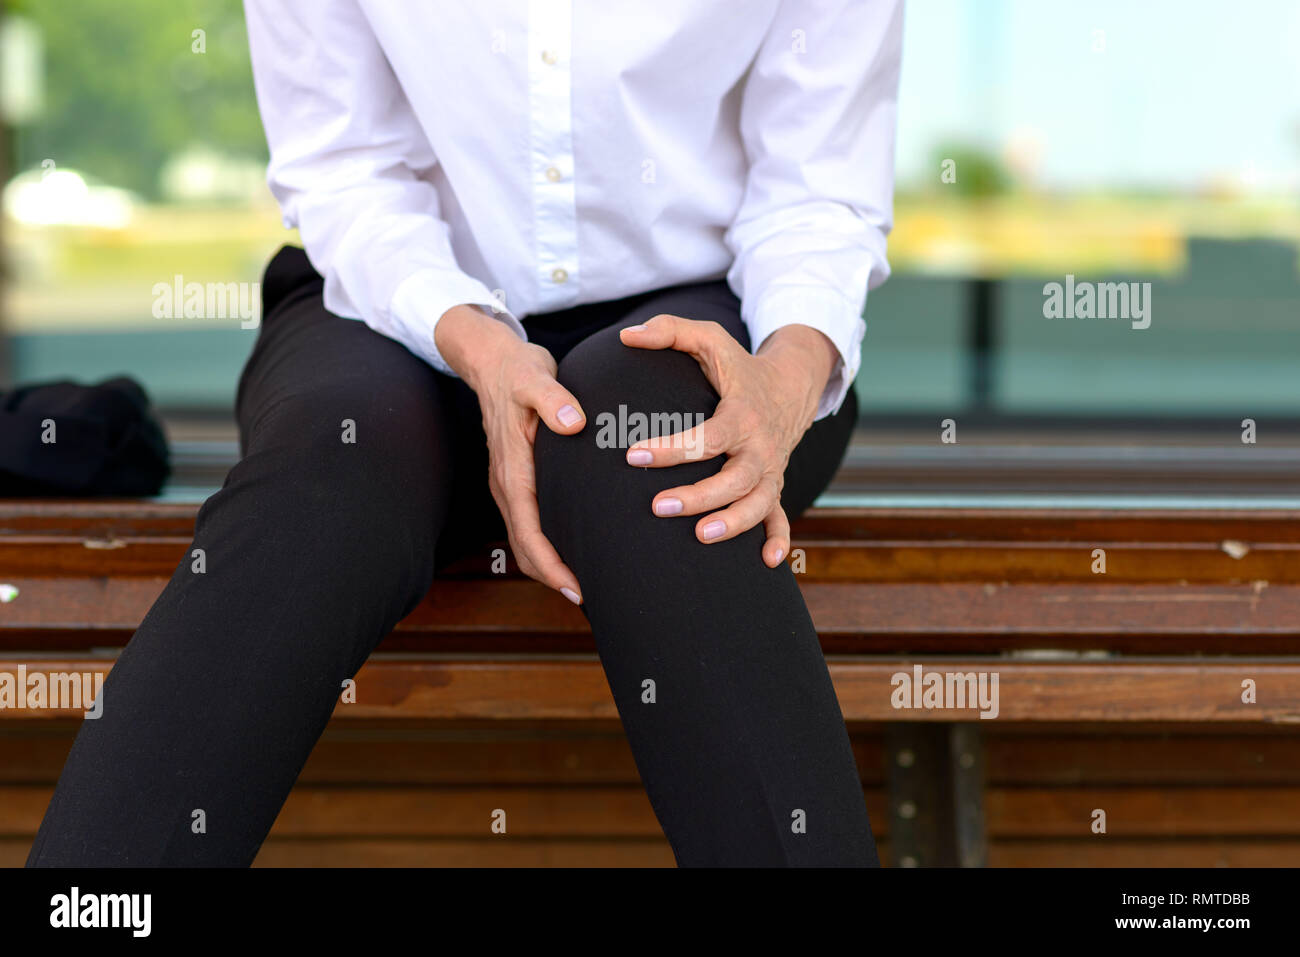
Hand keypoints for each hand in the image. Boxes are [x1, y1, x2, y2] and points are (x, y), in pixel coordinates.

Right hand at [435, 305, 585, 603]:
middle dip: (552, 576)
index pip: (528, 530)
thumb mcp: (535, 376)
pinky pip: (531, 521)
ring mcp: (510, 482)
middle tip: (590, 598)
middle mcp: (506, 483)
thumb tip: (573, 422)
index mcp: (511, 469)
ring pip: (526, 537)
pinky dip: (549, 543)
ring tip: (586, 583)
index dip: (551, 564)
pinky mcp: (518, 477)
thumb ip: (553, 398)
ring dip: (550, 564)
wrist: (493, 361)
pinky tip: (576, 545)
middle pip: (525, 546)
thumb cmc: (517, 370)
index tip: (576, 587)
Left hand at [618, 315, 837, 567]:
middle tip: (657, 506)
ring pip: (758, 504)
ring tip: (700, 536)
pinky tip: (766, 564)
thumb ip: (669, 331)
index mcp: (742, 414)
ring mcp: (770, 471)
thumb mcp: (708, 339)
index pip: (707, 437)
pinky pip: (779, 518)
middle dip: (698, 495)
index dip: (671, 448)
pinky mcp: (773, 486)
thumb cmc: (737, 366)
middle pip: (735, 479)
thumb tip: (626, 335)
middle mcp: (760, 447)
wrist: (788, 386)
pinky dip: (779, 541)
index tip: (633, 455)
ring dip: (734, 523)